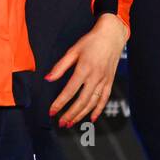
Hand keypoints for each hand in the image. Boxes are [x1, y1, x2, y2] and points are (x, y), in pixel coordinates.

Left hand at [46, 13, 128, 127]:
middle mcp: (95, 77)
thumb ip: (60, 66)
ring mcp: (104, 80)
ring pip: (92, 103)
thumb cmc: (91, 41)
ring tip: (71, 123)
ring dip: (81, 115)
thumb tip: (48, 78)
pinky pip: (104, 99)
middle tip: (61, 123)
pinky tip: (91, 118)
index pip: (69, 91)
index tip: (52, 111)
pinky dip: (98, 110)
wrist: (112, 36)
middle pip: (81, 101)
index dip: (60, 103)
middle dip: (70, 114)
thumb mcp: (73, 50)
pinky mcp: (110, 82)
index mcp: (84, 68)